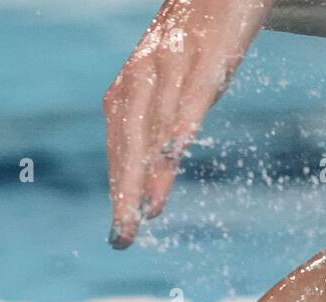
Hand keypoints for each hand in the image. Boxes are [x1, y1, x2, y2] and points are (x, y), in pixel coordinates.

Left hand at [104, 0, 274, 247]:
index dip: (119, 193)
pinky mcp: (206, 55)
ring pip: (156, 126)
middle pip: (129, 146)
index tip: (119, 237)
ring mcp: (172, 66)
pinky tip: (177, 152)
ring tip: (145, 211)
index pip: (119, 152)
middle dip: (124, 193)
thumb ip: (159, 136)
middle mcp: (141, 80)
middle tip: (122, 237)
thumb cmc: (193, 39)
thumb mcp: (170, 88)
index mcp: (127, 92)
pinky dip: (182, 122)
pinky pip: (192, 94)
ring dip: (150, 170)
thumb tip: (150, 193)